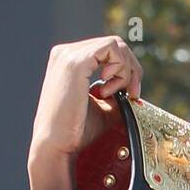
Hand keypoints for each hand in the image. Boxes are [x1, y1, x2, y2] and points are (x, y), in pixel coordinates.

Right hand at [27, 36, 142, 189]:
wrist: (57, 145)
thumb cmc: (76, 132)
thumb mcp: (102, 108)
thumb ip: (115, 93)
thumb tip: (133, 88)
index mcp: (69, 61)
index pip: (106, 51)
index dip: (126, 69)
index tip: (131, 94)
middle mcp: (66, 53)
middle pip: (114, 45)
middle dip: (131, 68)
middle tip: (133, 93)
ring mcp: (69, 55)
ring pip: (115, 44)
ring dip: (126, 70)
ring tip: (115, 94)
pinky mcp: (75, 62)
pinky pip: (111, 48)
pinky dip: (120, 68)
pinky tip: (110, 89)